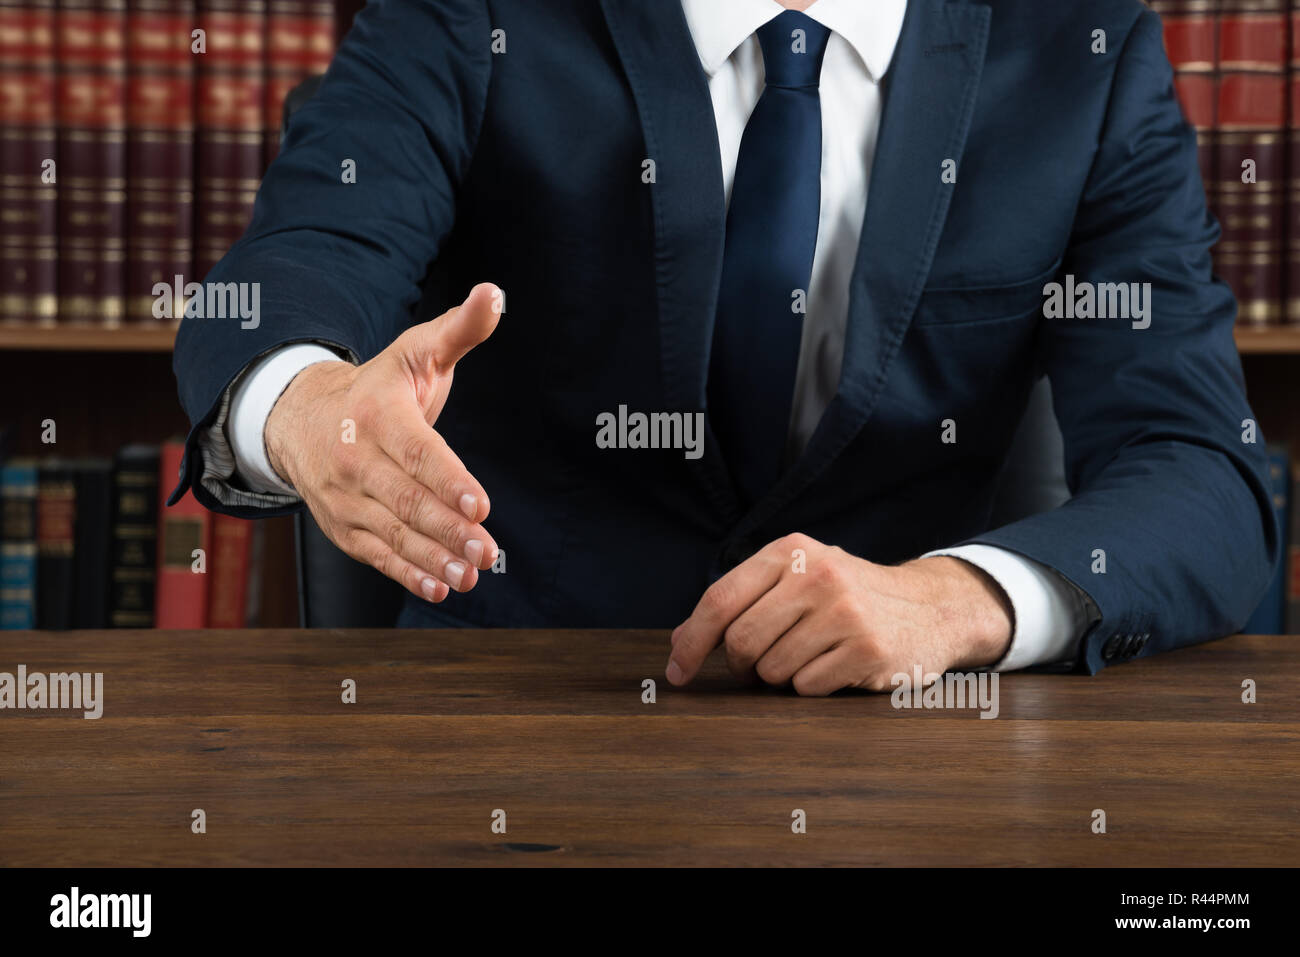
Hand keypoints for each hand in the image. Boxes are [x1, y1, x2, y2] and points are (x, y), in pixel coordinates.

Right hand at [265, 283, 502, 602]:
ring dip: (433, 559)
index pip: (417, 451)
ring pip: (392, 533)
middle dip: (449, 529)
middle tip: (489, 552)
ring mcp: (344, 497)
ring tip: (472, 576)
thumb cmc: (378, 386)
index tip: (482, 505)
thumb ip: (460, 329)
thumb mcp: (415, 352)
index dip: (448, 480)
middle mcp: (354, 459)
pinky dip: (407, 574)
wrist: (299, 417)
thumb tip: (495, 293)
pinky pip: (376, 555)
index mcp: (376, 413)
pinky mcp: (343, 527)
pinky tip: (440, 587)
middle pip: (406, 500)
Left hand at [665, 534, 1013, 695]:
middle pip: (742, 641)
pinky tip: (836, 666)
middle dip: (741, 665)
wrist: (930, 607)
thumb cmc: (847, 596)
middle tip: (756, 667)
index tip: (676, 671)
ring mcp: (845, 612)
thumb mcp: (794, 579)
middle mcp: (817, 574)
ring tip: (809, 656)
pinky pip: (807, 687)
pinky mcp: (868, 650)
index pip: (720, 600)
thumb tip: (679, 640)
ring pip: (772, 669)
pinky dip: (812, 686)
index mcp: (790, 551)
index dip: (691, 641)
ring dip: (780, 675)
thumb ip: (740, 602)